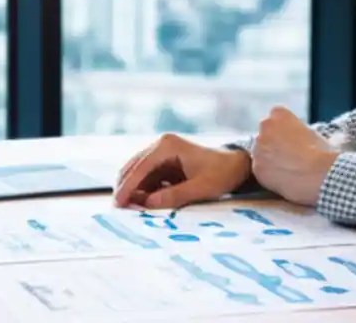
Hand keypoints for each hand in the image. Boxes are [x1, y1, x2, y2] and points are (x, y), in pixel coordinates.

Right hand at [113, 133, 252, 208]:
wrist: (237, 164)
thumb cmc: (222, 174)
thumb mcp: (200, 188)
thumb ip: (174, 196)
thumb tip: (147, 204)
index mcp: (168, 146)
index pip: (140, 168)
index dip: (127, 187)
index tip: (118, 204)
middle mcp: (161, 145)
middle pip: (133, 168)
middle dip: (125, 188)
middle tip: (118, 210)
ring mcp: (161, 153)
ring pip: (137, 173)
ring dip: (133, 190)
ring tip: (130, 210)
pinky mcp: (164, 162)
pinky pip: (147, 177)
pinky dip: (143, 190)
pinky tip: (143, 204)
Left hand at [251, 106, 339, 206]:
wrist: (320, 174)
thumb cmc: (324, 153)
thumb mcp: (315, 132)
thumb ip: (300, 130)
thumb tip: (305, 135)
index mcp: (278, 113)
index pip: (276, 119)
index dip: (286, 131)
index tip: (295, 141)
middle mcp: (264, 126)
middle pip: (265, 134)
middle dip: (274, 144)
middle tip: (291, 156)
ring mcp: (258, 147)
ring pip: (261, 153)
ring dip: (270, 159)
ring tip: (289, 169)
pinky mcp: (256, 167)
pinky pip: (260, 170)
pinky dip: (269, 175)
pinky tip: (284, 178)